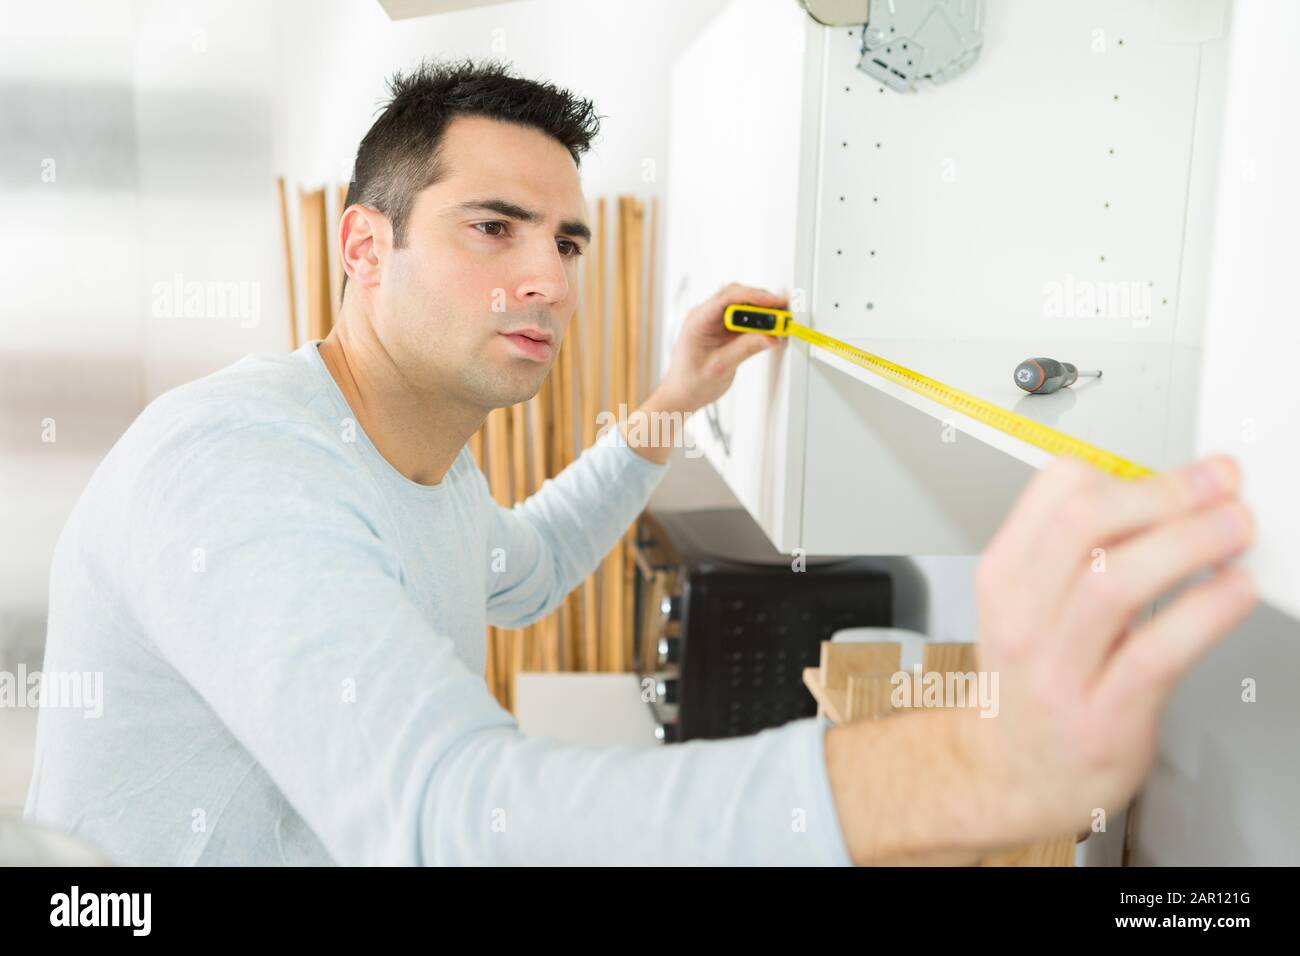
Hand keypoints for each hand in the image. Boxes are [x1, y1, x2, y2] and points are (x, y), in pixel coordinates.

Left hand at [654, 283, 787, 413]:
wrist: (682, 394)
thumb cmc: (690, 382)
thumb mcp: (721, 366)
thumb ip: (746, 349)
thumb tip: (770, 336)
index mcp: (698, 321)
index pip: (727, 298)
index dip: (753, 297)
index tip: (773, 303)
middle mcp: (706, 316)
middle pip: (737, 297)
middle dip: (762, 301)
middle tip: (782, 312)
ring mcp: (715, 322)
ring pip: (742, 306)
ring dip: (762, 311)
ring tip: (779, 321)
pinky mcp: (724, 330)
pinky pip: (744, 320)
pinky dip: (759, 322)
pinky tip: (770, 329)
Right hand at [962, 454, 1256, 843]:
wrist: (1012, 774)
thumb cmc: (1032, 687)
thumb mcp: (1026, 605)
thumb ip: (1078, 550)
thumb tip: (1164, 497)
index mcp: (1005, 577)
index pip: (1053, 492)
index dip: (1126, 471)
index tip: (1183, 473)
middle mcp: (1024, 618)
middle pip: (1084, 526)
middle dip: (1165, 494)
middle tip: (1220, 486)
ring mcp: (1058, 669)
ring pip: (1117, 582)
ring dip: (1189, 543)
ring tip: (1235, 528)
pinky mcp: (1102, 716)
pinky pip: (1156, 653)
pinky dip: (1204, 613)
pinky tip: (1233, 591)